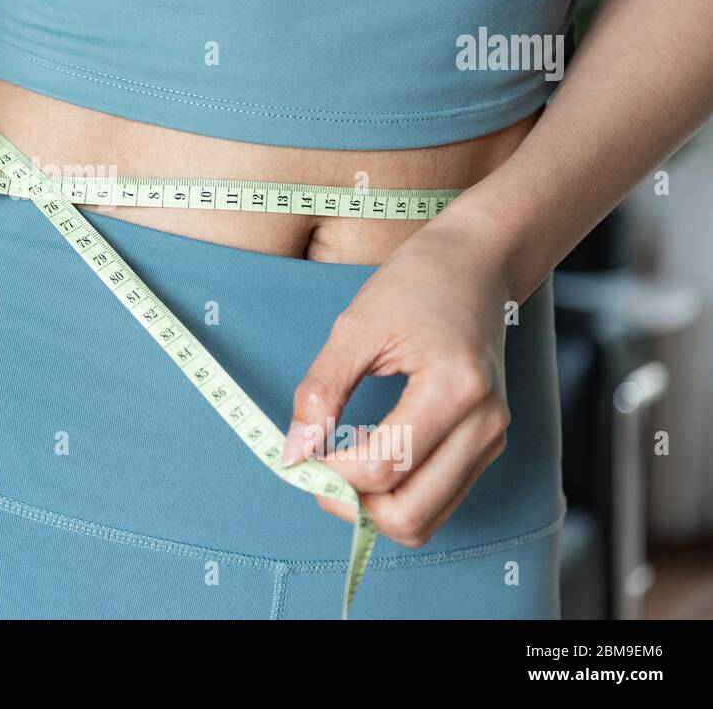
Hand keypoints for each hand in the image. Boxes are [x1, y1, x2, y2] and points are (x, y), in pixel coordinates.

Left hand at [279, 220, 515, 547]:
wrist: (476, 265)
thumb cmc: (419, 283)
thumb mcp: (356, 326)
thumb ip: (322, 390)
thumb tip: (295, 449)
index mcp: (456, 389)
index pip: (385, 466)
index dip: (331, 472)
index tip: (300, 450)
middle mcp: (484, 425)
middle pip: (412, 515)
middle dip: (352, 505)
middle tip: (316, 471)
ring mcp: (491, 440)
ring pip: (426, 520)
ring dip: (374, 508)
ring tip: (338, 466)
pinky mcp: (485, 446)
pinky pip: (437, 499)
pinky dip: (395, 495)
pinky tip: (366, 458)